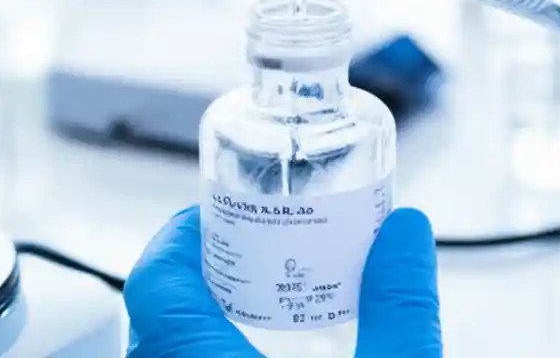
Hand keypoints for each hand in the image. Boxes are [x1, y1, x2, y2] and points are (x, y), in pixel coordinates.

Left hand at [125, 206, 441, 356]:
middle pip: (153, 317)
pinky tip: (255, 353)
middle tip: (250, 256)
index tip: (221, 215)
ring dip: (195, 320)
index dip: (180, 237)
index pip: (156, 284)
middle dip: (195, 275)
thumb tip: (406, 229)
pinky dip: (201, 352)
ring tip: (255, 306)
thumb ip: (401, 308)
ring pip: (161, 352)